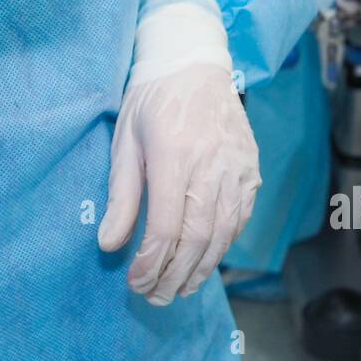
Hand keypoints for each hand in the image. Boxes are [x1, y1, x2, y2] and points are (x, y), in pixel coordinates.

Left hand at [98, 63, 260, 305]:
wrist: (195, 64)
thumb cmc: (152, 101)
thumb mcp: (125, 141)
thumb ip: (121, 195)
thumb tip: (110, 244)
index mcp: (174, 153)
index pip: (166, 226)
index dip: (150, 263)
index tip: (135, 282)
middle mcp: (211, 164)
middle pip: (197, 238)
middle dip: (173, 275)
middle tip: (154, 297)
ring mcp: (237, 168)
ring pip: (222, 234)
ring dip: (200, 270)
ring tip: (177, 288)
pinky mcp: (251, 170)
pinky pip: (240, 219)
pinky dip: (222, 246)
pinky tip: (203, 260)